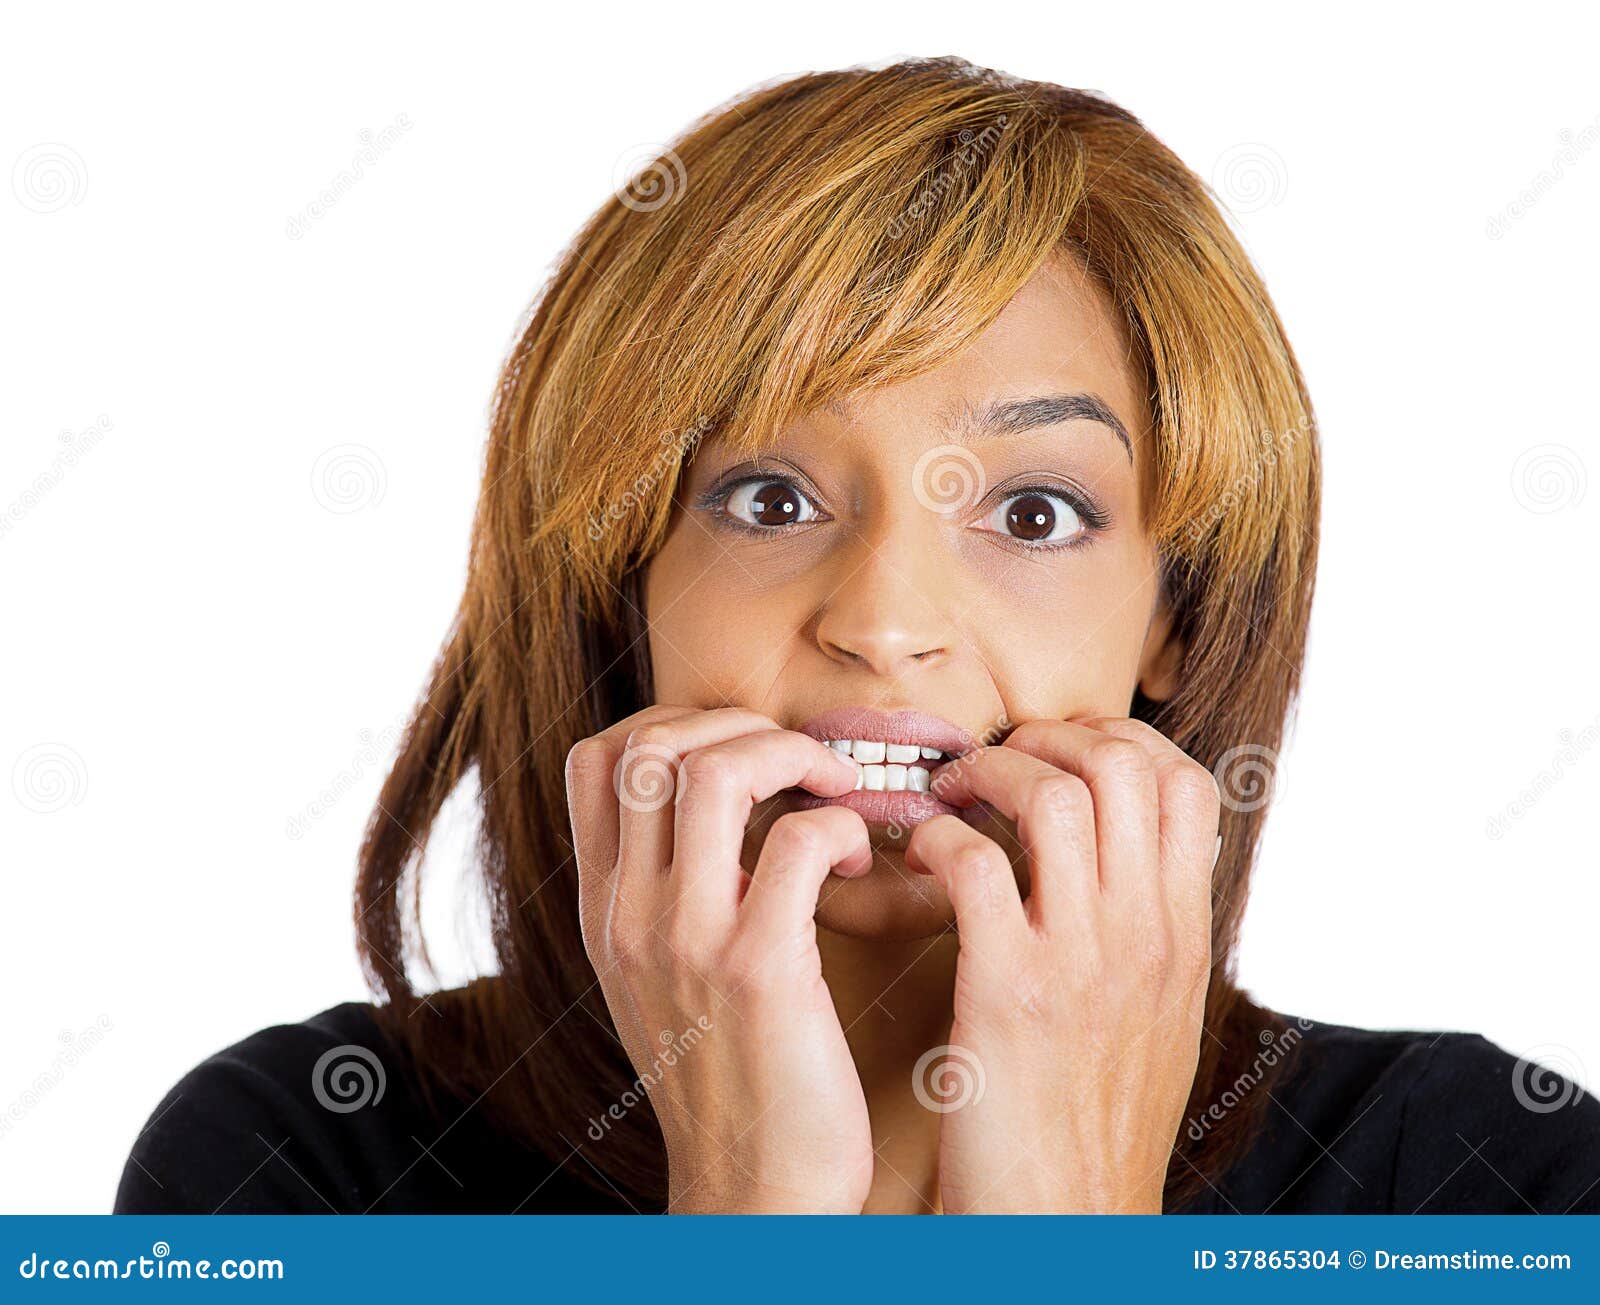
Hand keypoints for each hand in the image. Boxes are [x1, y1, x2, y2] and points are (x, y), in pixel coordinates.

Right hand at [565, 705, 874, 1212]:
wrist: (753, 1194)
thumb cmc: (729, 1077)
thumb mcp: (659, 979)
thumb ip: (663, 894)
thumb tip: (707, 808)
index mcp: (603, 911)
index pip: (594, 759)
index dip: (672, 720)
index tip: (738, 748)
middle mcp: (629, 917)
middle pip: (650, 745)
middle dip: (738, 722)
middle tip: (797, 761)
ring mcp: (686, 941)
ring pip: (713, 772)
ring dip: (790, 755)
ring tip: (832, 791)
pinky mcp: (758, 970)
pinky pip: (798, 840)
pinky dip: (840, 825)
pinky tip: (857, 861)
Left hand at [907, 717, 1217, 1212]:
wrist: (1067, 1227)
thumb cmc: (1094, 1124)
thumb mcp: (1158, 1022)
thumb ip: (1148, 935)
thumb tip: (1126, 862)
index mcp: (1183, 939)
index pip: (1189, 784)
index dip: (1122, 738)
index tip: (1062, 747)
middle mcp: (1146, 938)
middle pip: (1127, 766)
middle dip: (1052, 735)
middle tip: (999, 755)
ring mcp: (1080, 962)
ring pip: (1055, 797)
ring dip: (991, 771)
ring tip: (952, 791)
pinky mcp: (1007, 993)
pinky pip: (976, 864)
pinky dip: (939, 837)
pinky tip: (923, 855)